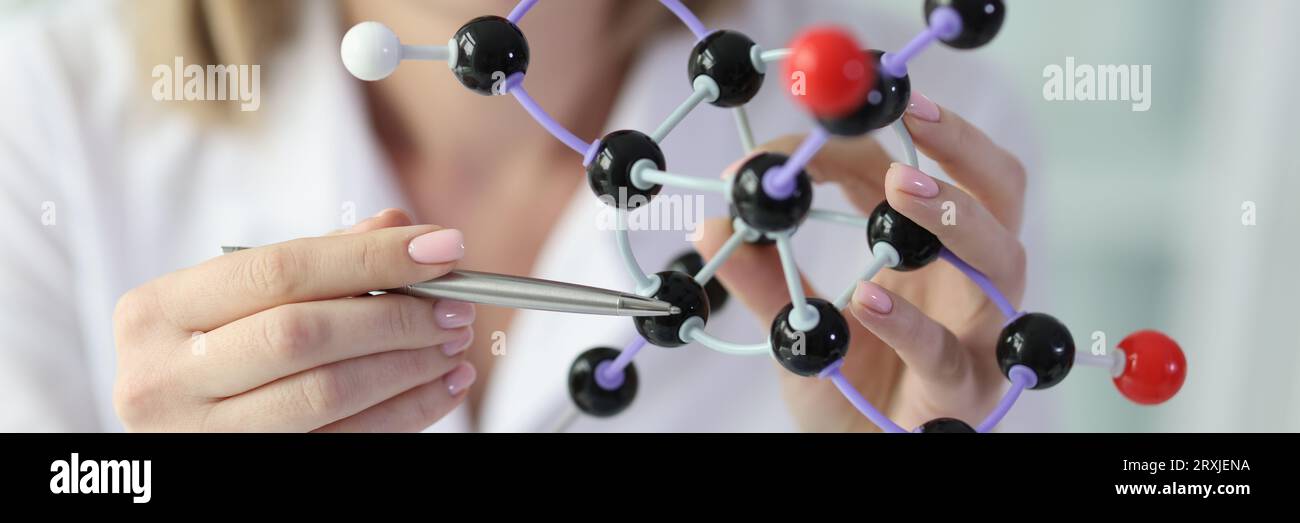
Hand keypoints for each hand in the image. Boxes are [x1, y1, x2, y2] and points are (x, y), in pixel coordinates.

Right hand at [112, 209, 478, 431]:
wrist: (164, 434)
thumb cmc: (206, 349)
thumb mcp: (236, 299)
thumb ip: (315, 259)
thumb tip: (399, 225)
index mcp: (156, 312)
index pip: (280, 271)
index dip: (370, 257)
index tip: (443, 248)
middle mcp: (164, 377)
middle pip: (304, 333)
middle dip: (396, 317)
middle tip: (457, 306)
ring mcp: (200, 435)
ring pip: (327, 392)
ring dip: (409, 366)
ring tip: (455, 344)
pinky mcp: (249, 471)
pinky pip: (346, 439)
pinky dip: (407, 411)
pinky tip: (444, 386)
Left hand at [694, 93, 1027, 431]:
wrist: (860, 460)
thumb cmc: (848, 388)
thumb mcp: (800, 324)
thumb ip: (763, 276)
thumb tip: (716, 218)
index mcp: (937, 255)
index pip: (933, 172)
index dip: (891, 139)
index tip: (834, 120)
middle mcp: (971, 285)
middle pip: (1001, 196)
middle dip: (961, 150)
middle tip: (910, 116)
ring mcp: (975, 337)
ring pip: (1000, 263)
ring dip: (952, 218)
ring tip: (899, 188)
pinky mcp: (960, 393)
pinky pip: (945, 352)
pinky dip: (908, 322)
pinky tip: (867, 297)